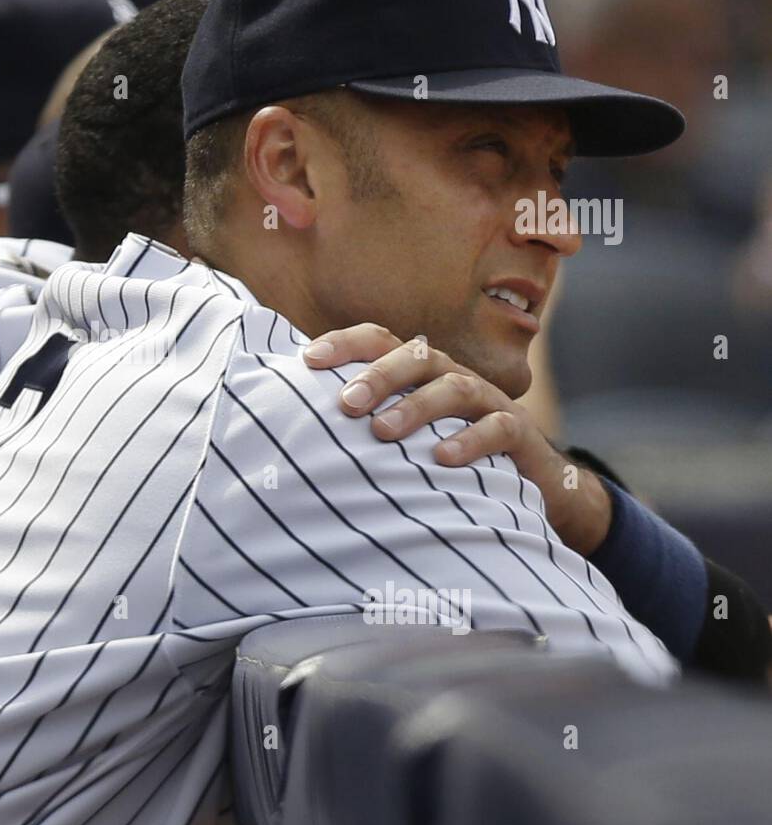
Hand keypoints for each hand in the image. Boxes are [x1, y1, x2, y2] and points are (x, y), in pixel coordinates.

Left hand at [302, 324, 611, 555]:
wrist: (532, 484)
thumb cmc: (447, 454)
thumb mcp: (404, 434)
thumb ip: (361, 422)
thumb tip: (291, 425)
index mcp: (419, 372)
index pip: (379, 341)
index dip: (344, 344)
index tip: (307, 361)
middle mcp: (451, 377)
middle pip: (415, 358)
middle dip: (378, 377)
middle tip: (345, 405)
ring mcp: (488, 402)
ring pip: (454, 388)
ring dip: (416, 408)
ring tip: (382, 432)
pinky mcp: (518, 433)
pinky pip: (498, 427)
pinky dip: (469, 440)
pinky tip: (441, 459)